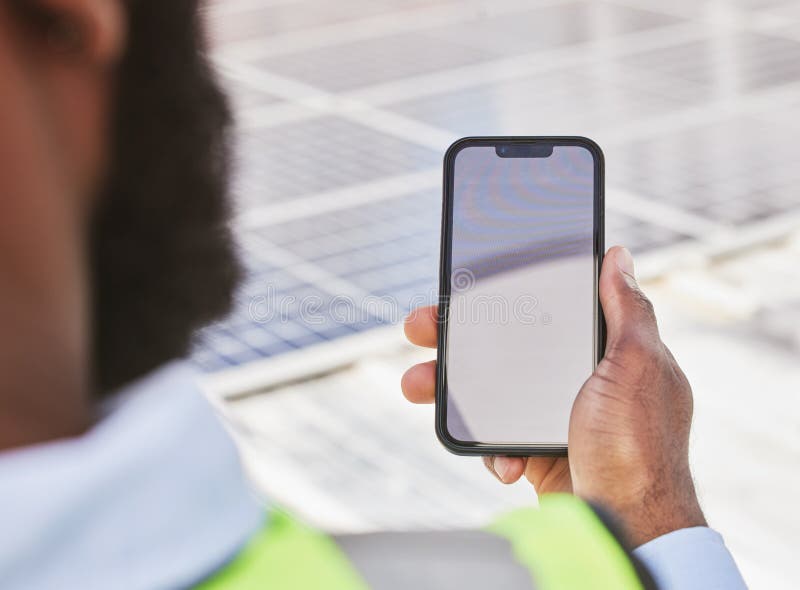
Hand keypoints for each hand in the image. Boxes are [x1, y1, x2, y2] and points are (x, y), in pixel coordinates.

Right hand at [401, 246, 705, 546]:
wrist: (627, 527)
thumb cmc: (638, 447)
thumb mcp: (637, 366)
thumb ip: (627, 310)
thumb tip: (619, 256)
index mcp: (606, 352)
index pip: (547, 309)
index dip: (504, 295)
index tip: (466, 286)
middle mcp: (580, 380)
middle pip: (509, 346)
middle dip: (459, 337)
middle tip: (419, 328)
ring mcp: (556, 417)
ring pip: (493, 392)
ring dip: (452, 389)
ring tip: (416, 384)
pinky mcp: (539, 453)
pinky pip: (499, 438)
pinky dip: (493, 449)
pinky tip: (504, 462)